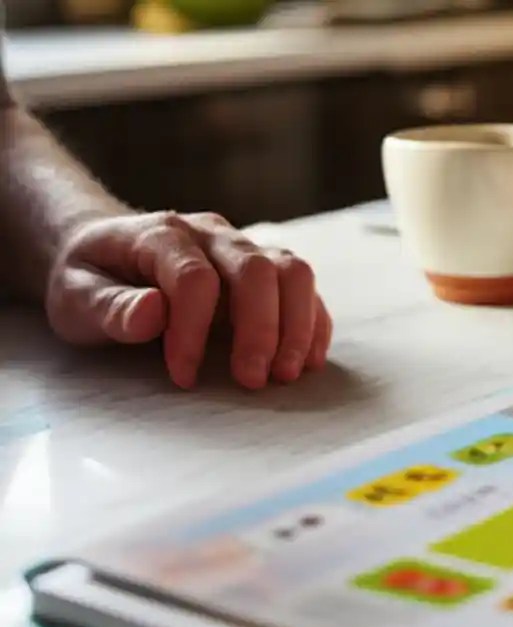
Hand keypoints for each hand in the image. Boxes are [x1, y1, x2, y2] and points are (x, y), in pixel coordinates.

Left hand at [44, 211, 332, 389]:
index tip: (184, 376)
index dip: (194, 331)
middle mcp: (211, 234)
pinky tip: (307, 360)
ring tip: (286, 374)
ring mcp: (244, 248)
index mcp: (161, 235)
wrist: (109, 255)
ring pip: (292, 272)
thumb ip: (109, 306)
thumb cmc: (91, 281)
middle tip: (252, 381)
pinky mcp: (266, 269)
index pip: (194, 278)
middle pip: (256, 270)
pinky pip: (303, 288)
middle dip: (260, 331)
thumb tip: (153, 312)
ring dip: (296, 326)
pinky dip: (312, 323)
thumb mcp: (75, 297)